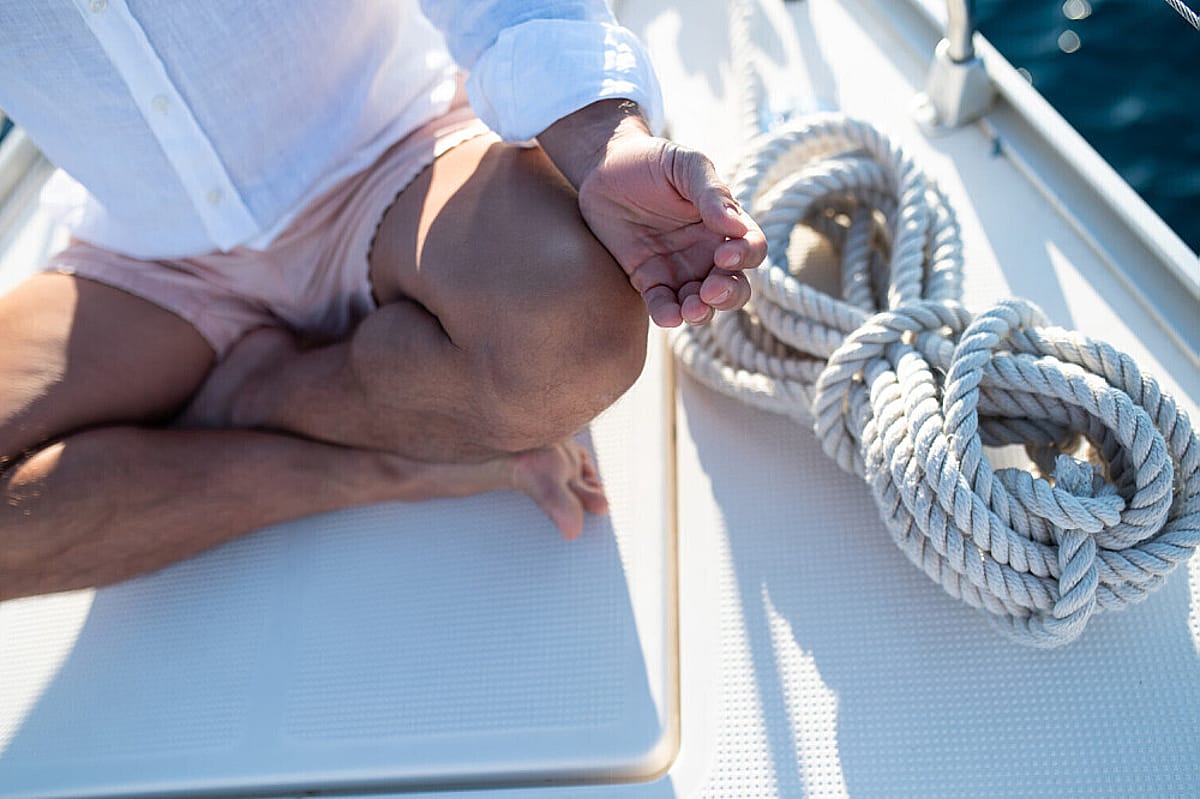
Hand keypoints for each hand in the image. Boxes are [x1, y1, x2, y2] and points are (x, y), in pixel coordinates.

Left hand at [539, 102, 766, 326]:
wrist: (603, 166)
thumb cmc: (652, 160)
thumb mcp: (686, 165)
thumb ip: (711, 192)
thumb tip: (735, 226)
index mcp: (724, 224)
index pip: (751, 247)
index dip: (746, 256)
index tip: (725, 255)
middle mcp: (707, 252)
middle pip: (734, 286)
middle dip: (729, 295)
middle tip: (711, 292)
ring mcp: (679, 269)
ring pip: (702, 304)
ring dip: (702, 312)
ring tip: (692, 310)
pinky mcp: (648, 280)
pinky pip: (663, 305)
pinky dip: (668, 315)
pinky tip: (669, 316)